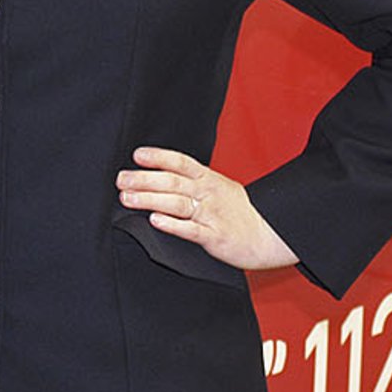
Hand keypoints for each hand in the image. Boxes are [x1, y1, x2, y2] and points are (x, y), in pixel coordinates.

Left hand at [117, 147, 298, 271]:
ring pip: (177, 204)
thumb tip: (154, 177)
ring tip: (127, 198)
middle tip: (121, 180)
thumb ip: (190, 182)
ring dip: (150, 200)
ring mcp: (211, 215)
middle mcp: (208, 193)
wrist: (269, 233)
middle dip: (144, 180)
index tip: (137, 155)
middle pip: (172, 182)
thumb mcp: (217, 187)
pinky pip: (191, 230)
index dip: (159, 157)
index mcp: (208, 179)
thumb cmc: (237, 211)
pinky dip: (172, 225)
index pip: (181, 162)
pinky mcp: (214, 237)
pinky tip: (155, 221)